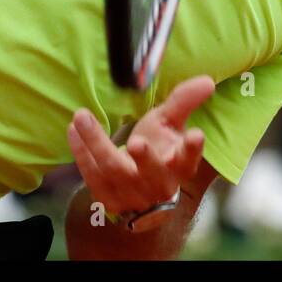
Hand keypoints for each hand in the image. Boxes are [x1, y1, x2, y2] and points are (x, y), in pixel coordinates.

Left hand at [67, 75, 214, 214]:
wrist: (140, 194)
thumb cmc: (159, 150)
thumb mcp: (169, 125)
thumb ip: (184, 102)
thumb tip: (207, 80)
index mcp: (179, 166)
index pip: (188, 158)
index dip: (192, 148)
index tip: (197, 134)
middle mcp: (158, 184)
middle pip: (152, 173)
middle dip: (145, 158)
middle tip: (137, 142)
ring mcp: (132, 196)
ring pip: (113, 169)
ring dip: (96, 142)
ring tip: (82, 116)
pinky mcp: (108, 200)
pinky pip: (91, 174)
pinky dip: (81, 151)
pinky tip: (74, 129)